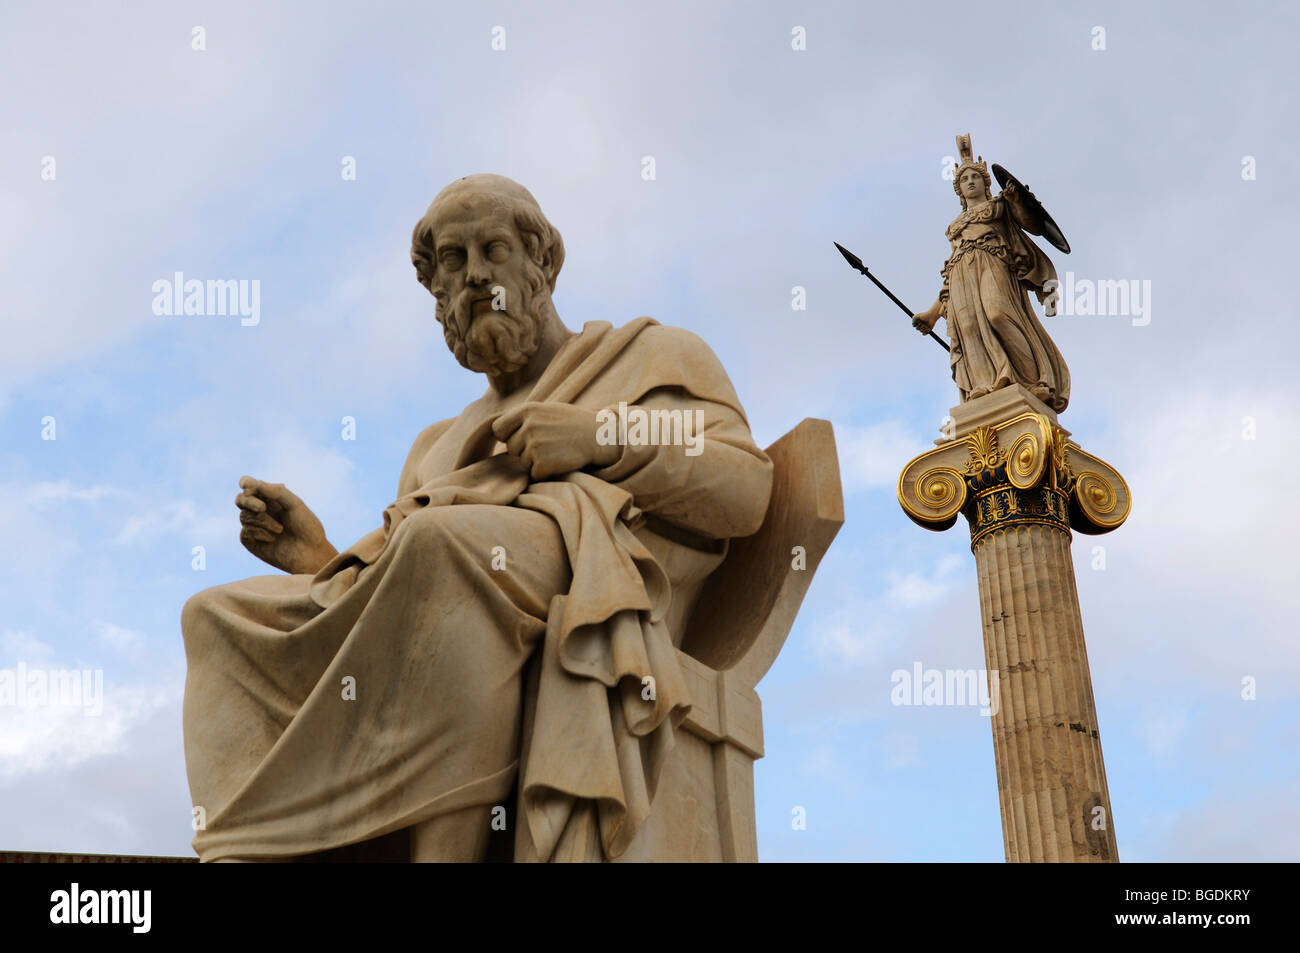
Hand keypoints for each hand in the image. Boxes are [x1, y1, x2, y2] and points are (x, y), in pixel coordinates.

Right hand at [236, 477, 337, 574]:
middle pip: (241, 500)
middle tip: (262, 507)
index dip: (246, 483)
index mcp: (270, 498)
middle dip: (249, 502)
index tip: (246, 485)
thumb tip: (254, 483)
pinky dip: (260, 533)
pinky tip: (273, 539)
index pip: (250, 485)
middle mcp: (259, 510)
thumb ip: (276, 492)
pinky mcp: (250, 541)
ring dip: (264, 521)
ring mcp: (254, 525)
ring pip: (245, 516)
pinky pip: (246, 532)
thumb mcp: (294, 504)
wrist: (310, 552)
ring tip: (280, 529)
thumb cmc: (306, 526)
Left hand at [490, 402, 617, 479]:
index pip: (498, 429)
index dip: (509, 436)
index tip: (523, 437)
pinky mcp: (543, 464)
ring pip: (523, 462)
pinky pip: (534, 474)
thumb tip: (497, 429)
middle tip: (548, 444)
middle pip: (511, 448)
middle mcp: (528, 426)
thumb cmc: (572, 423)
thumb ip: (522, 417)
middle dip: (525, 450)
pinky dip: (545, 472)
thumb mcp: (546, 410)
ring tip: (556, 451)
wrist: (598, 436)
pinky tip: (560, 461)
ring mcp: (535, 445)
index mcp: (526, 410)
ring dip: (536, 461)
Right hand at [912, 307, 938, 333]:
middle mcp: (921, 325)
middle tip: (922, 323)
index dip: (914, 324)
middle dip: (918, 326)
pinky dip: (924, 332)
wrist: (932, 316)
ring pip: (921, 331)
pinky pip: (924, 333)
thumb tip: (912, 323)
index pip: (914, 325)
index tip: (916, 322)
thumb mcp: (918, 315)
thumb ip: (914, 318)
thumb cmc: (925, 315)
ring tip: (925, 325)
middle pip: (917, 329)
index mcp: (918, 322)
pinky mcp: (928, 330)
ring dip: (922, 328)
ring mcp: (925, 328)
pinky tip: (926, 328)